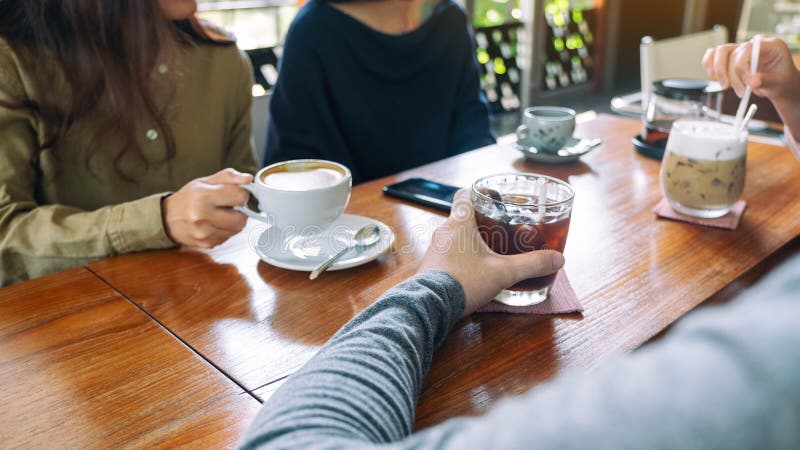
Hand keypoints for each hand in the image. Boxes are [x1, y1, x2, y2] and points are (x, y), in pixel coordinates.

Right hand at [161, 168, 252, 247]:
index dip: (241, 193)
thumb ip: (229, 177)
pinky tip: (215, 223)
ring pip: (237, 229)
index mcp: (202, 197)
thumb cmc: (189, 197)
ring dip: (234, 221)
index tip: (234, 193)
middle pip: (242, 218)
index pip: (240, 196)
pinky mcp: (208, 244)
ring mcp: (205, 233)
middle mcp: (202, 217)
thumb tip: (249, 179)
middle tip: (229, 205)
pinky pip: (229, 237)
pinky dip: (226, 230)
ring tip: (220, 214)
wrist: (168, 218)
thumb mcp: (206, 181)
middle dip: (240, 210)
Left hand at [418, 188, 564, 316]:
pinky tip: (473, 269)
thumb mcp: (504, 272)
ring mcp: (435, 248)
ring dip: (470, 239)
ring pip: (454, 235)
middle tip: (501, 226)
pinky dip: (461, 256)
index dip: (479, 192)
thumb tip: (559, 259)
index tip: (494, 197)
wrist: (430, 305)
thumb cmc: (464, 281)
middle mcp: (443, 231)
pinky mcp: (430, 266)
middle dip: (481, 220)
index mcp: (459, 222)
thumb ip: (532, 264)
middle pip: (462, 215)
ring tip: (490, 250)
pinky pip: (447, 253)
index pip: (465, 194)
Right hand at [703, 36, 799, 100]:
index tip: (746, 83)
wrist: (777, 83)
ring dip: (719, 71)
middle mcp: (754, 44)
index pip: (749, 48)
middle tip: (738, 91)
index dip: (742, 66)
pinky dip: (709, 64)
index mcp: (770, 44)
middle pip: (732, 51)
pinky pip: (714, 54)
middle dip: (731, 73)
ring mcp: (741, 48)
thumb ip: (766, 81)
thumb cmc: (780, 80)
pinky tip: (712, 75)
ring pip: (720, 52)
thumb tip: (752, 82)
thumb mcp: (778, 83)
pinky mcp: (731, 55)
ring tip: (725, 86)